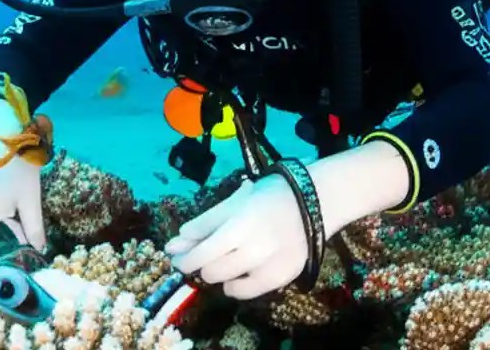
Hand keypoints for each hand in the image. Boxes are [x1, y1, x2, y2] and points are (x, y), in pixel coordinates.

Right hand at [0, 99, 46, 250]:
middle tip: (30, 228)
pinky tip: (9, 204)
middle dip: (10, 241)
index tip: (33, 248)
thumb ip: (34, 228)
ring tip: (20, 213)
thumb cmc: (18, 166)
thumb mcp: (31, 198)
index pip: (0, 250)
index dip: (17, 252)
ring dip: (2, 229)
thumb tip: (38, 251)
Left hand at [165, 176, 307, 299]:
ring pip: (222, 280)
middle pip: (208, 267)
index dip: (183, 255)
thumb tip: (174, 244)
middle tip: (200, 254)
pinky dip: (233, 285)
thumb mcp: (235, 201)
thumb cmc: (270, 196)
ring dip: (214, 271)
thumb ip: (205, 223)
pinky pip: (244, 292)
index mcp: (240, 223)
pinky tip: (236, 273)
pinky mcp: (280, 277)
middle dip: (197, 262)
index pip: (201, 249)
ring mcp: (268, 265)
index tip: (176, 254)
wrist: (315, 203)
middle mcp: (254, 247)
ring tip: (222, 258)